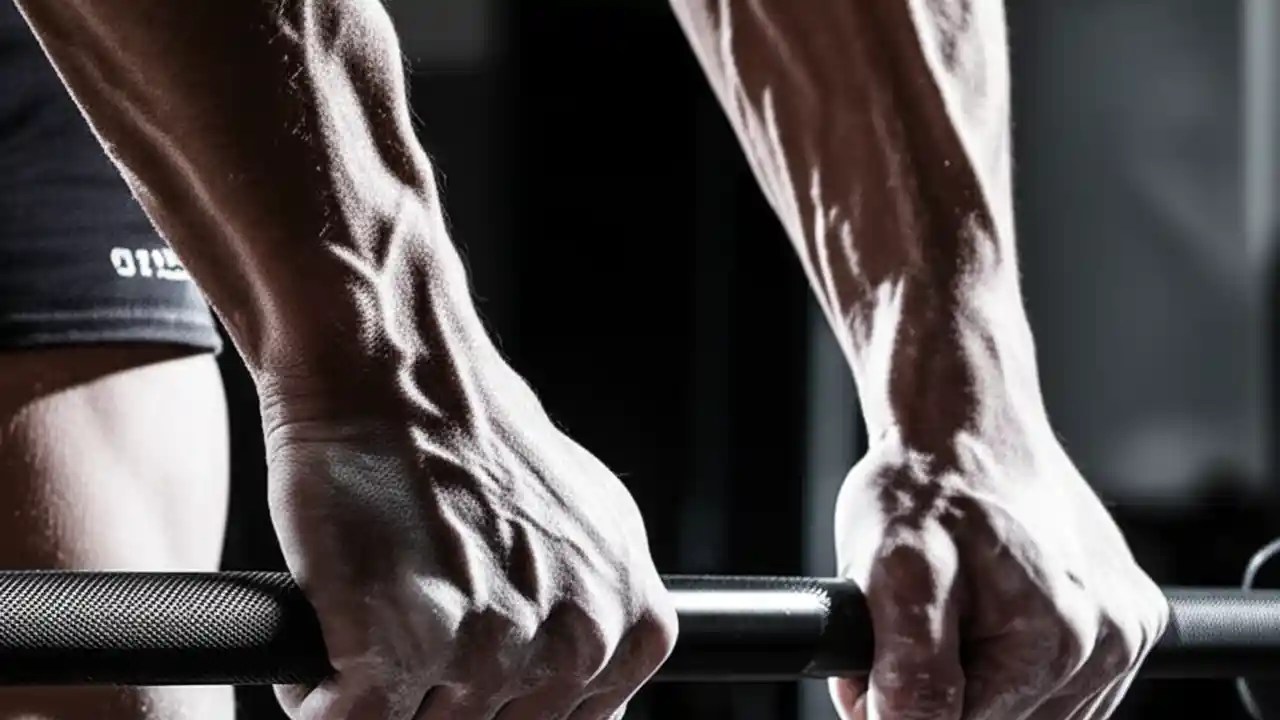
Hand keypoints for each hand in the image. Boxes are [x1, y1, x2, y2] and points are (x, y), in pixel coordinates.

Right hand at [259, 370, 676, 719]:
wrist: (398, 373)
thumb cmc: (476, 439)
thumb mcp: (586, 526)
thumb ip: (593, 615)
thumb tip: (579, 685)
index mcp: (629, 627)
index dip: (500, 707)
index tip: (462, 673)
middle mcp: (574, 646)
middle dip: (439, 699)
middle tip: (408, 632)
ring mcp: (488, 653)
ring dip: (376, 693)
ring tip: (369, 614)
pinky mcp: (395, 647)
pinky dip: (317, 696)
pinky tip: (328, 633)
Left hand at [830, 428, 1168, 719]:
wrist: (966, 421)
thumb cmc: (927, 480)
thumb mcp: (893, 567)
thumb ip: (907, 667)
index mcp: (1060, 637)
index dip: (907, 708)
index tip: (882, 663)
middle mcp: (1111, 641)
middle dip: (946, 694)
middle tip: (914, 625)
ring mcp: (1125, 635)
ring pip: (1032, 713)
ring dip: (980, 682)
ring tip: (951, 610)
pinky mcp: (1128, 623)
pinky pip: (1060, 687)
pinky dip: (1013, 666)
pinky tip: (988, 611)